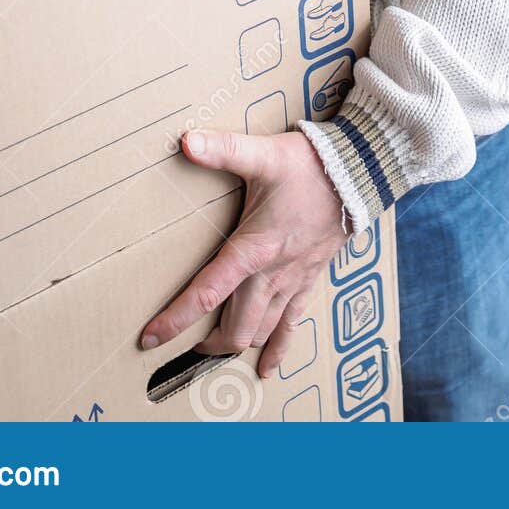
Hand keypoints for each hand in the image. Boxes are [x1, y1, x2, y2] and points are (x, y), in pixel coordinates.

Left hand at [139, 127, 347, 377]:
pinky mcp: (309, 279)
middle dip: (207, 341)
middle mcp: (271, 273)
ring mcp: (292, 281)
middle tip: (183, 344)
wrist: (358, 173)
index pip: (207, 292)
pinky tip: (266, 368)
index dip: (176, 318)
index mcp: (253, 248)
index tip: (149, 337)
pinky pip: (292, 325)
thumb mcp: (263, 154)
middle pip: (234, 327)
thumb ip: (223, 149)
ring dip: (238, 344)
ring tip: (216, 350)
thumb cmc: (309, 165)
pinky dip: (277, 349)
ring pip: (260, 331)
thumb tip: (186, 141)